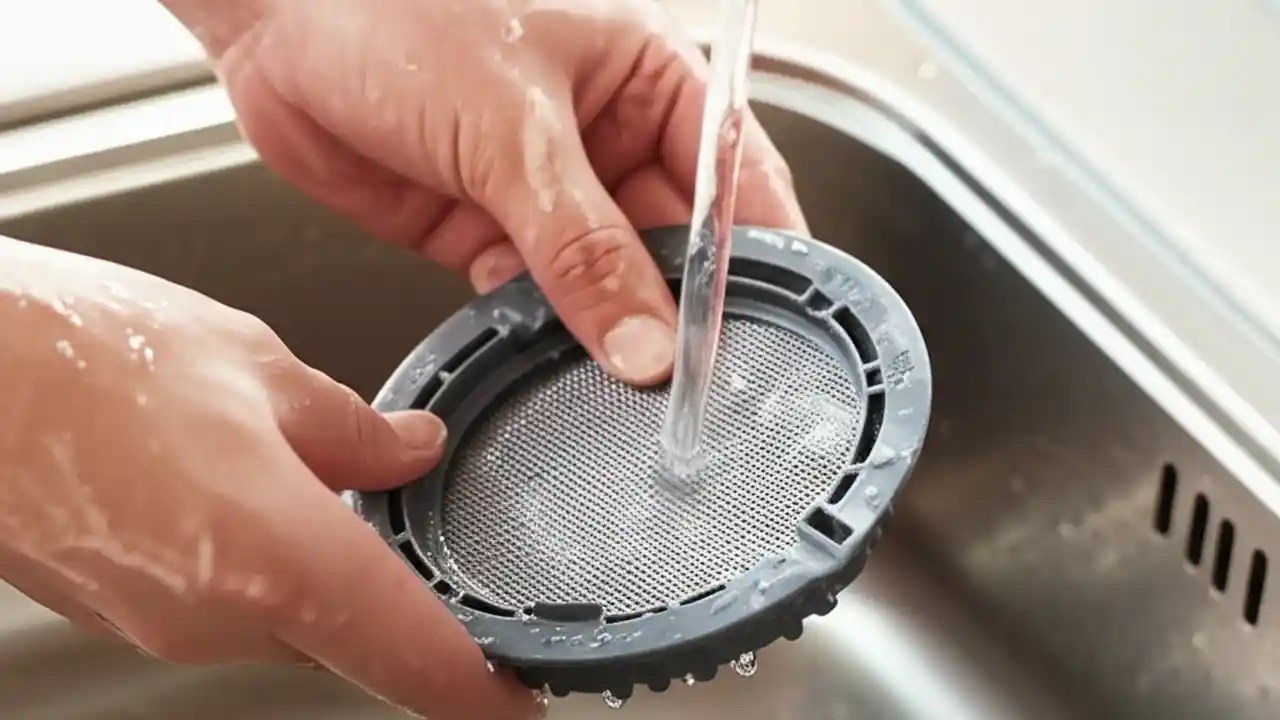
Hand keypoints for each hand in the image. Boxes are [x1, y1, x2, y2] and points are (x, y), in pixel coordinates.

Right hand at [0, 238, 541, 718]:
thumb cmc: (72, 351)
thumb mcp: (255, 366)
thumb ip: (353, 429)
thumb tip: (410, 451)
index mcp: (274, 558)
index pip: (414, 658)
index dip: (482, 689)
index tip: (521, 699)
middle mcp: (218, 618)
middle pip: (357, 641)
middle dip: (400, 604)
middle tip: (430, 546)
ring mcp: (162, 626)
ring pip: (292, 625)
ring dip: (326, 577)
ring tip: (318, 489)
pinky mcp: (125, 613)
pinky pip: (229, 610)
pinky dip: (264, 570)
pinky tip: (246, 494)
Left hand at [162, 0, 807, 385]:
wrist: (272, 17)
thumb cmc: (394, 7)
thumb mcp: (513, 126)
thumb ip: (583, 244)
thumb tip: (645, 338)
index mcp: (645, 78)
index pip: (731, 178)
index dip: (754, 256)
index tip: (763, 329)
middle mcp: (603, 134)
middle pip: (671, 242)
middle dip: (675, 310)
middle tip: (683, 377)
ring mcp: (542, 187)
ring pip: (602, 279)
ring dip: (605, 329)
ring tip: (617, 381)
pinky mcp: (482, 228)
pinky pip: (533, 295)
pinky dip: (537, 329)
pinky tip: (546, 354)